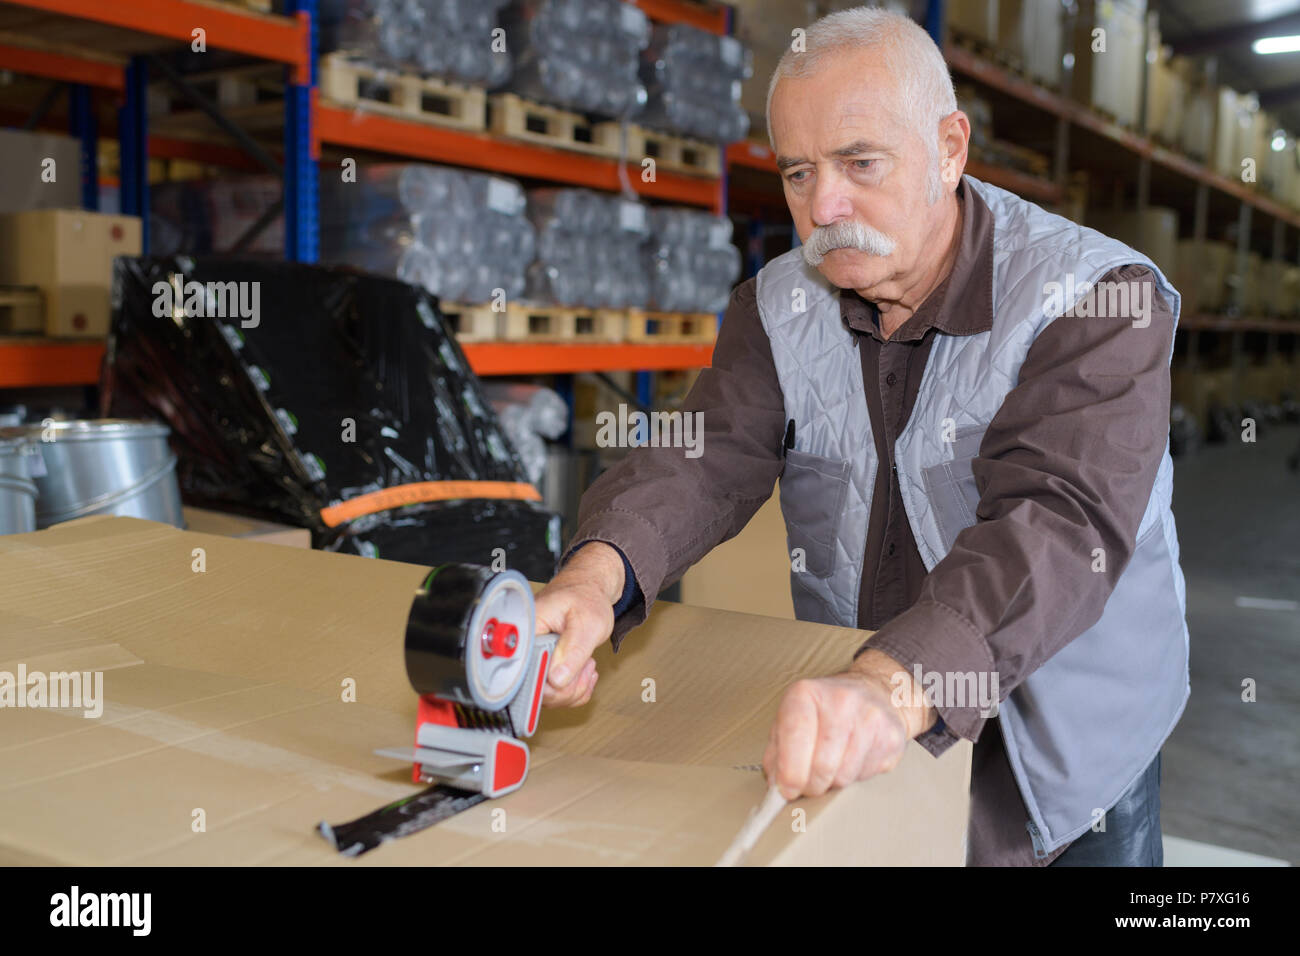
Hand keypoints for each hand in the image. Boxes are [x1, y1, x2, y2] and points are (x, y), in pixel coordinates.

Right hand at [533, 542, 624, 707]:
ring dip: (573, 688)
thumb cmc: (585, 598)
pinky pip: (555, 694)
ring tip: (585, 663)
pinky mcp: (542, 667)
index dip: (546, 684)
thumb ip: (573, 651)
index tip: (566, 678)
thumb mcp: (586, 623)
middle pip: (535, 690)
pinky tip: (582, 671)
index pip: (524, 673)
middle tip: (584, 664)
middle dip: (566, 687)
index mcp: (527, 631)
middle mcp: (525, 647)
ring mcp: (533, 659)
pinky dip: (574, 689)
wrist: (588, 591)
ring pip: (547, 696)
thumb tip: (556, 680)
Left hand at [762, 651, 926, 799]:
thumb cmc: (825, 711)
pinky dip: (854, 778)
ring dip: (832, 783)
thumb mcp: (791, 719)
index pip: (795, 735)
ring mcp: (869, 717)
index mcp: (806, 693)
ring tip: (831, 767)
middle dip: (811, 786)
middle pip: (821, 765)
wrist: (875, 692)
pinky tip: (852, 760)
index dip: (790, 771)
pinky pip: (865, 775)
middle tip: (808, 785)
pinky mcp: (891, 736)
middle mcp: (840, 700)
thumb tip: (776, 786)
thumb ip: (777, 752)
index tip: (787, 790)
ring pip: (843, 775)